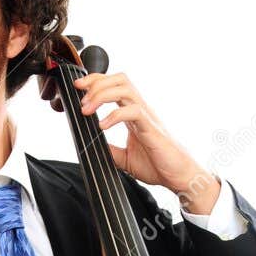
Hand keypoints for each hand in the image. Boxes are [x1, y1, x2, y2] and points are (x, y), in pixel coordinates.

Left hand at [72, 71, 220, 215]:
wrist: (177, 176)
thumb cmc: (157, 164)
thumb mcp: (125, 158)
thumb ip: (111, 150)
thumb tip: (94, 147)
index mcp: (134, 112)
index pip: (115, 85)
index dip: (95, 81)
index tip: (78, 87)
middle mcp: (140, 109)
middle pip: (119, 79)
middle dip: (96, 82)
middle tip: (80, 97)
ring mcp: (147, 116)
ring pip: (125, 89)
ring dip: (101, 95)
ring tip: (87, 110)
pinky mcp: (151, 127)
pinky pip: (133, 111)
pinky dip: (114, 115)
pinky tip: (102, 126)